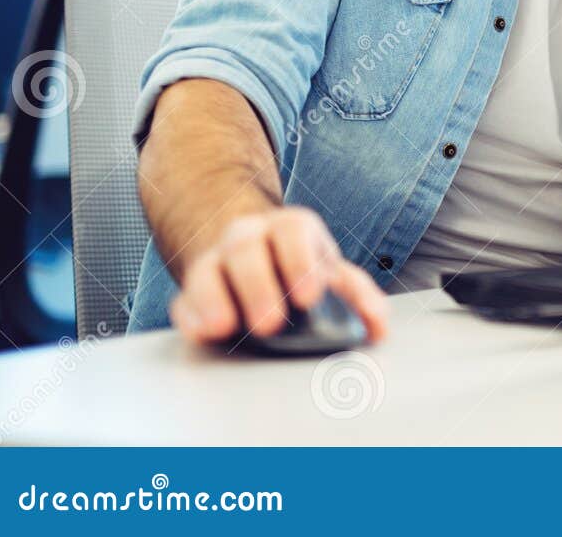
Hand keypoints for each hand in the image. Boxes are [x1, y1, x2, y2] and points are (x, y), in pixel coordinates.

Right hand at [167, 205, 388, 345]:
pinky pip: (183, 299)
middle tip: (271, 323)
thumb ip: (359, 297)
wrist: (258, 259)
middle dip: (258, 286)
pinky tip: (201, 332)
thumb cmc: (303, 271)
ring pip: (207, 270)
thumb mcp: (334, 275)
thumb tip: (378, 327)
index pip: (294, 232)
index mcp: (291, 229)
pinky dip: (190, 315)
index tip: (310, 295)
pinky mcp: (191, 293)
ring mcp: (215, 262)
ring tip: (225, 326)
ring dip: (216, 299)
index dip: (300, 261)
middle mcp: (249, 238)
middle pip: (246, 249)